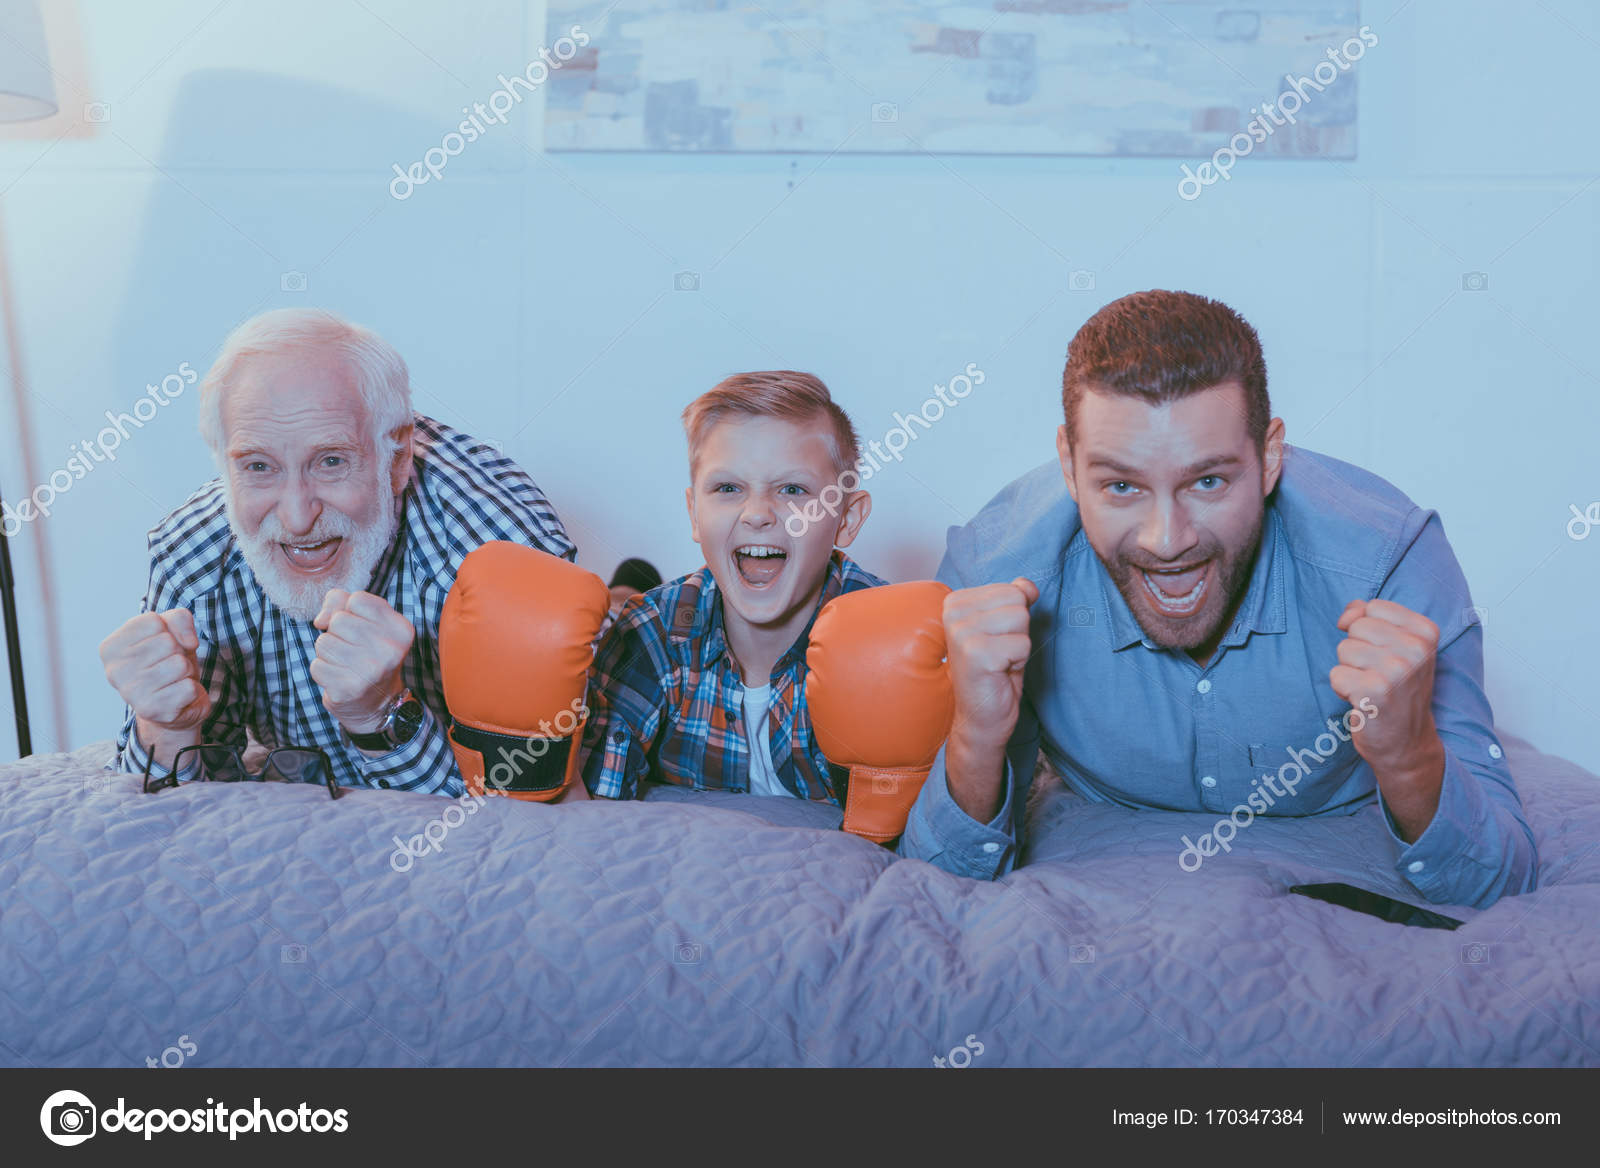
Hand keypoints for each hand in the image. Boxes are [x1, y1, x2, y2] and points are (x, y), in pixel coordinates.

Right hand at [99, 608, 210, 731]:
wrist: (176, 704)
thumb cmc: (168, 661)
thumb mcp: (171, 630)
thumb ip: (179, 619)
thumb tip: (188, 641)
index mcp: (110, 647)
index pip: (153, 621)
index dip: (168, 632)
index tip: (160, 648)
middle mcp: (114, 671)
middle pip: (168, 643)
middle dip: (178, 652)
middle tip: (168, 666)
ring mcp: (130, 692)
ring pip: (180, 665)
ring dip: (185, 671)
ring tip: (173, 680)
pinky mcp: (150, 709)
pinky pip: (188, 687)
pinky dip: (191, 690)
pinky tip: (176, 695)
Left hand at [310, 590, 414, 734]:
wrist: (377, 704)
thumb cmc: (369, 655)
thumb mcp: (367, 622)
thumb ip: (341, 602)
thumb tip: (321, 619)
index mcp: (401, 629)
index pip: (357, 599)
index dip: (351, 612)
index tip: (362, 629)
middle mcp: (390, 650)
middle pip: (338, 620)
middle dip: (337, 633)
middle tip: (353, 649)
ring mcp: (369, 671)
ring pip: (324, 642)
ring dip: (328, 653)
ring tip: (346, 664)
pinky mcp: (348, 689)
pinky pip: (316, 665)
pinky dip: (323, 671)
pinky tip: (339, 677)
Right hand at [940, 577, 1037, 823]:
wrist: (981, 718)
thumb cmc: (994, 673)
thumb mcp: (1006, 629)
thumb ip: (1014, 600)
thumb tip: (1027, 584)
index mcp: (955, 602)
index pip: (1012, 589)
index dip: (1013, 619)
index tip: (996, 641)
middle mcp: (952, 613)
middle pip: (1017, 601)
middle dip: (1018, 631)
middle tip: (1000, 654)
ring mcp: (961, 632)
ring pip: (1021, 619)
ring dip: (1019, 646)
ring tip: (1000, 662)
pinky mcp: (976, 653)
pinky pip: (1022, 644)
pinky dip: (1019, 662)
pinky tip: (1000, 673)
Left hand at [1330, 598, 1445, 838]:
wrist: (1407, 743)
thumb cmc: (1398, 690)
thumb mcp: (1397, 646)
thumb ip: (1370, 617)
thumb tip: (1347, 614)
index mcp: (1426, 632)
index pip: (1373, 607)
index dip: (1366, 629)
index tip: (1384, 652)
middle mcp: (1416, 649)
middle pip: (1356, 628)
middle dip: (1357, 651)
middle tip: (1377, 674)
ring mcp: (1396, 670)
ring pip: (1343, 650)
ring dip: (1350, 671)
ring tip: (1371, 687)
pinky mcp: (1373, 691)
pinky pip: (1336, 674)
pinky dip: (1342, 689)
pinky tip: (1363, 701)